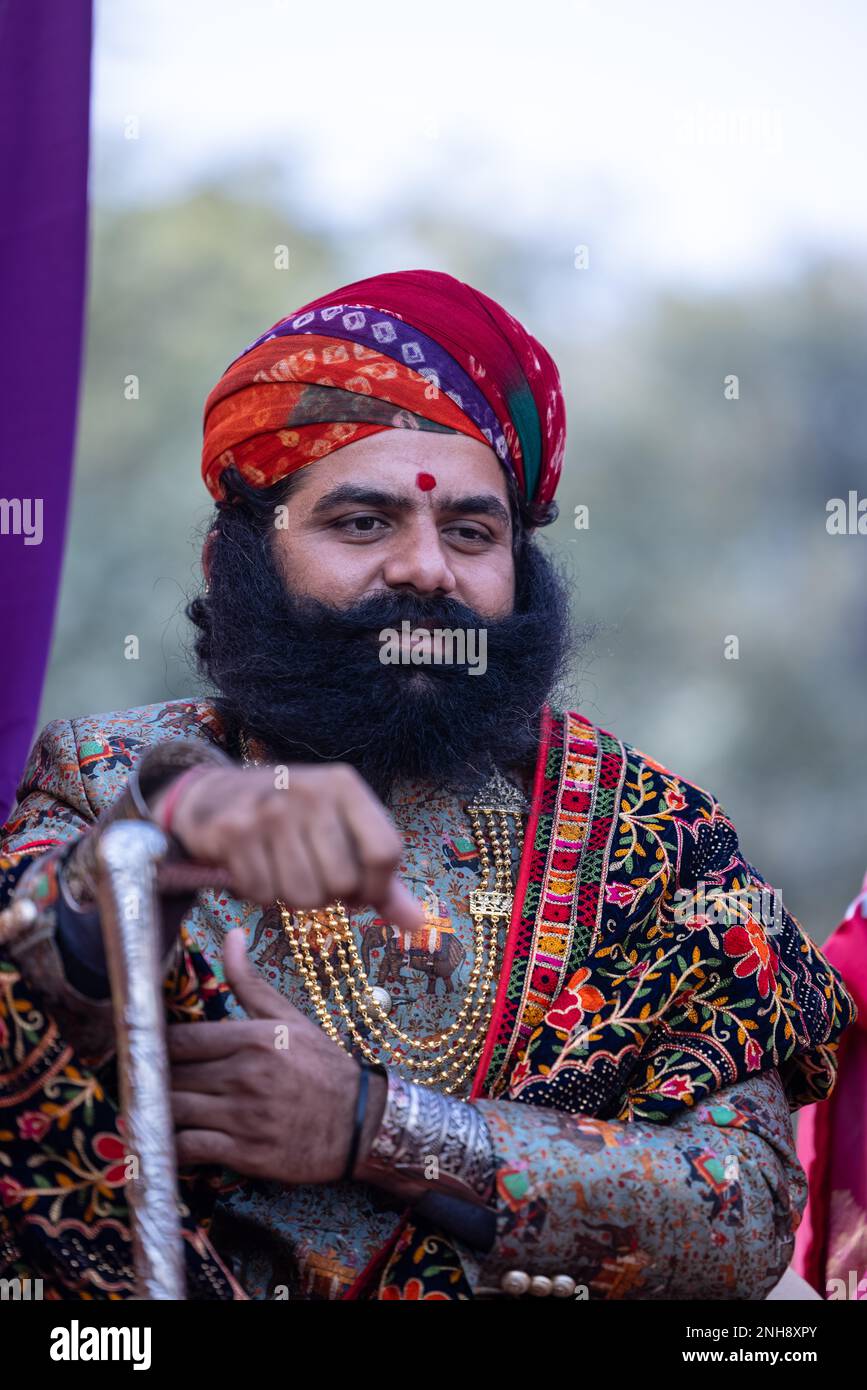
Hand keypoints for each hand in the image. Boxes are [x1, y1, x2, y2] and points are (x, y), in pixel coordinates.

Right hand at [151, 759, 423, 933]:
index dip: (377, 888)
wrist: (217, 795)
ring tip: (284, 872)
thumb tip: (417, 924)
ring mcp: (270, 809)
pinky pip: (263, 894)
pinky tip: (255, 867)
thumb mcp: (341, 830)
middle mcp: (310, 791)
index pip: (386, 852)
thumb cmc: (292, 818)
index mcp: (345, 786)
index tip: (360, 893)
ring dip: (294, 899)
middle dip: (330, 897)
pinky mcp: (235, 830)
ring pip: (303, 896)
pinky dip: (260, 894)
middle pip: (343, 883)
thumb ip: (380, 876)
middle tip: (312, 877)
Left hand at [169, 928, 386, 1183]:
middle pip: (173, 1075)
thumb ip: (251, 982)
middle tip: (146, 1077)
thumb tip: (231, 935)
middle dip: (156, 1076)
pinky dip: (172, 1144)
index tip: (151, 1048)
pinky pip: (189, 1148)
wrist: (361, 1123)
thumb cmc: (323, 1067)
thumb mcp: (290, 1019)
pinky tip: (170, 1137)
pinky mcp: (245, 1153)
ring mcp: (244, 1117)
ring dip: (160, 1108)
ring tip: (154, 1105)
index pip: (183, 1039)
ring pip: (175, 1110)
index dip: (158, 1044)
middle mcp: (246, 1076)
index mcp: (254, 1039)